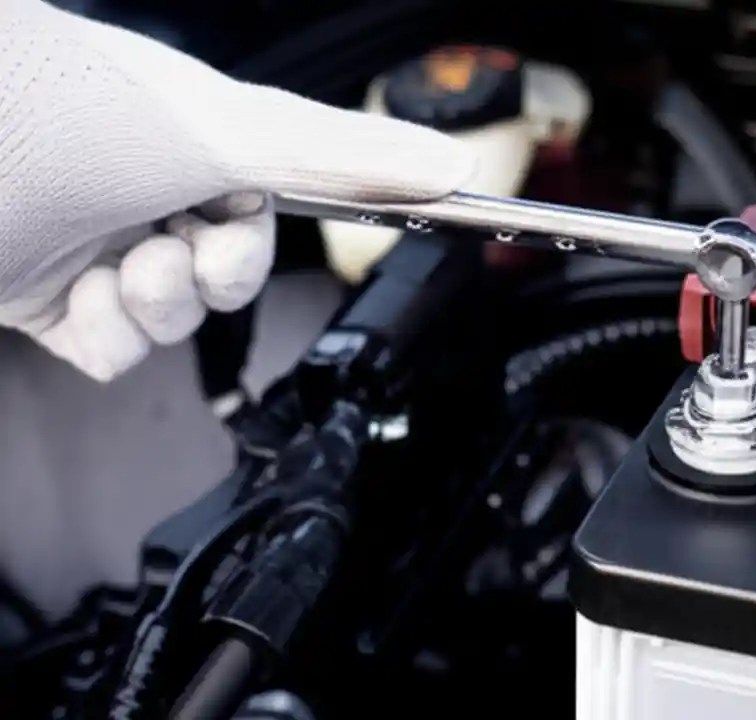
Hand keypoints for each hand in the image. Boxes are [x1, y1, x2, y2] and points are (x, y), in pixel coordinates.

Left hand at [0, 0, 475, 380]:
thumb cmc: (51, 115)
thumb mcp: (216, 134)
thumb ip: (338, 154)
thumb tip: (453, 161)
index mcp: (193, 128)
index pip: (299, 176)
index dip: (339, 205)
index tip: (394, 228)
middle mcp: (147, 181)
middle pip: (242, 263)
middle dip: (226, 269)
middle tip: (193, 244)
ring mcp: (96, 242)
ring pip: (180, 315)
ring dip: (162, 303)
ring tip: (122, 266)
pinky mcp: (44, 299)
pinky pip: (117, 353)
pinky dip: (108, 336)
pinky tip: (77, 294)